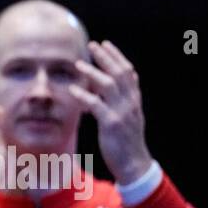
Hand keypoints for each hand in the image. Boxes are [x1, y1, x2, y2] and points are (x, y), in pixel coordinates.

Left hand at [71, 40, 152, 184]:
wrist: (133, 163)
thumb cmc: (126, 140)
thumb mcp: (129, 115)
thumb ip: (124, 97)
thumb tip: (121, 80)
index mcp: (134, 99)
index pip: (127, 71)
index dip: (116, 56)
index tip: (104, 44)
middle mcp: (131, 102)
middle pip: (120, 73)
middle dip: (106, 57)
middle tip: (92, 45)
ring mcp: (122, 112)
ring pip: (109, 85)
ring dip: (93, 72)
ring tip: (78, 64)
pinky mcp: (112, 124)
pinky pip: (97, 105)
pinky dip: (84, 95)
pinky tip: (73, 89)